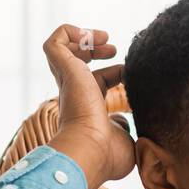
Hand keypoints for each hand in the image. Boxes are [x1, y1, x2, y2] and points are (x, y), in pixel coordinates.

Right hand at [41, 23, 134, 188]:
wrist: (90, 152)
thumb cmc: (108, 156)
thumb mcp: (126, 140)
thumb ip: (127, 128)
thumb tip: (126, 121)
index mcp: (89, 110)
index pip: (99, 83)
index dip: (116, 74)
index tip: (132, 75)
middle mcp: (74, 95)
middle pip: (77, 64)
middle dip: (95, 50)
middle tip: (113, 48)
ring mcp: (68, 83)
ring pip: (62, 50)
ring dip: (83, 38)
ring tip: (104, 37)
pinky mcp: (64, 70)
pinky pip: (55, 42)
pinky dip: (69, 32)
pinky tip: (92, 36)